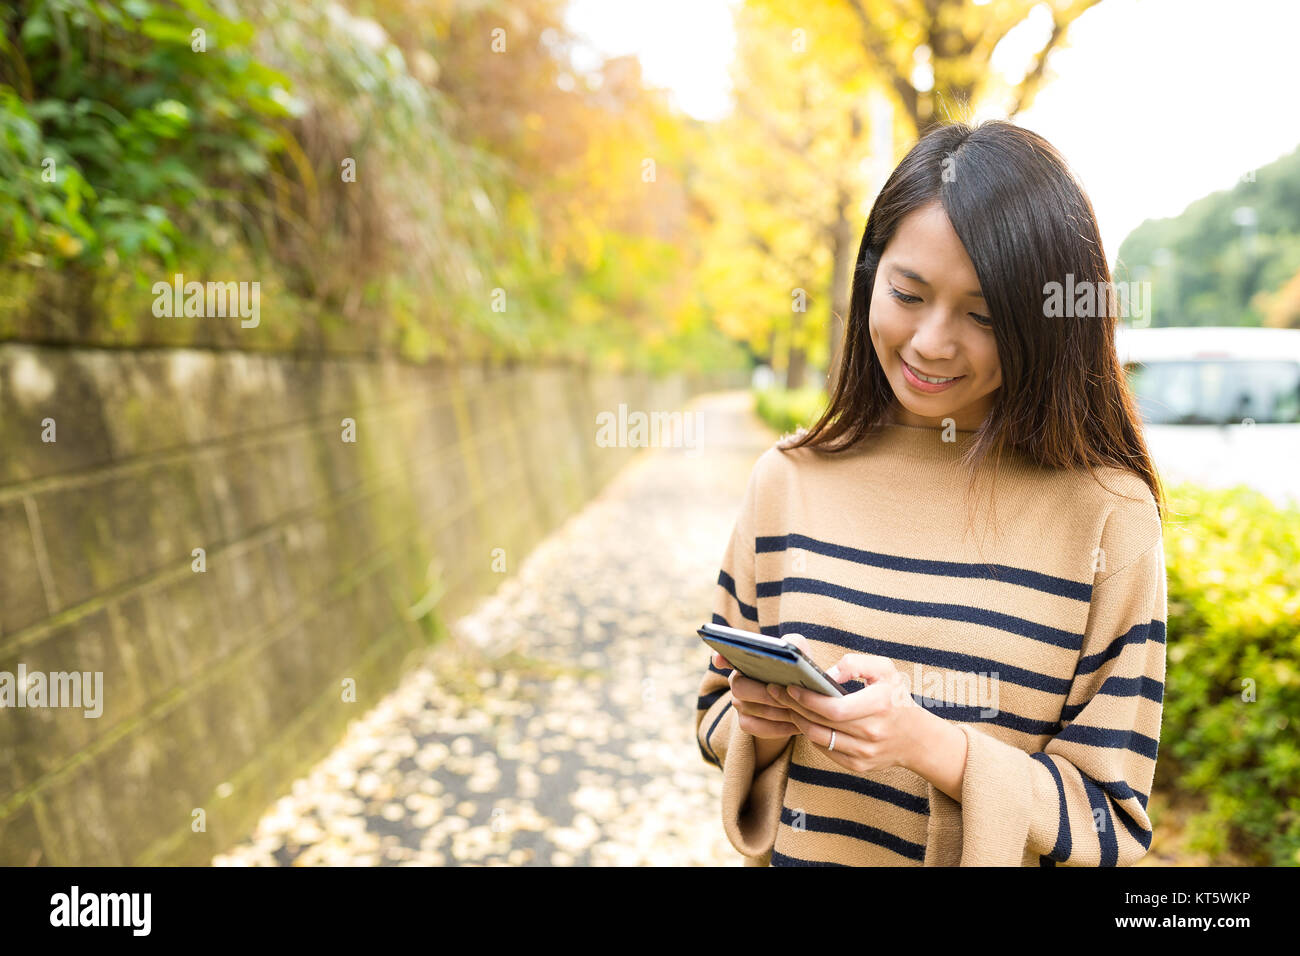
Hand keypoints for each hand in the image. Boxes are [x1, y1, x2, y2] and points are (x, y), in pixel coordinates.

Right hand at [713, 634, 818, 740]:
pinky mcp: (745, 722)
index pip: (724, 656)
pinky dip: (779, 727)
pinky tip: (796, 726)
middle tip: (789, 694)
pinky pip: (757, 727)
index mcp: (745, 661)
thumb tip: (789, 649)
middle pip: (739, 687)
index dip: (720, 658)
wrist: (798, 702)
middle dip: (765, 693)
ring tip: (800, 710)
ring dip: (777, 711)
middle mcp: (736, 681)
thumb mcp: (799, 654)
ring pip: (750, 709)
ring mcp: (738, 703)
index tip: (720, 660)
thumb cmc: (797, 673)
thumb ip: (794, 645)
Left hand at [769, 651, 929, 773]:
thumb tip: (827, 674)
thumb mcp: (885, 670)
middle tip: (776, 692)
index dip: (807, 699)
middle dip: (794, 707)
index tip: (790, 686)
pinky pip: (826, 751)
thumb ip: (856, 663)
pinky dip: (811, 736)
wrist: (917, 739)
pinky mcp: (859, 766)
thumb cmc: (896, 698)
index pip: (834, 709)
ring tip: (787, 706)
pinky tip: (804, 721)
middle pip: (821, 723)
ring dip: (798, 722)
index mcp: (879, 706)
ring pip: (819, 739)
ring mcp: (865, 753)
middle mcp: (872, 733)